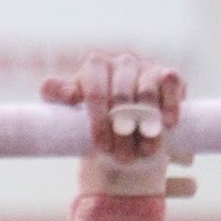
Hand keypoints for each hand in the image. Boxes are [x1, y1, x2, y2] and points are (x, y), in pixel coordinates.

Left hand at [41, 51, 185, 162]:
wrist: (128, 127)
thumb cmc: (97, 120)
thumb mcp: (74, 112)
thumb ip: (60, 97)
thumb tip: (49, 88)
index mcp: (95, 67)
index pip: (95, 92)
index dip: (98, 121)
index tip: (101, 147)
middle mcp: (121, 62)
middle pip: (121, 95)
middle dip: (122, 130)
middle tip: (123, 158)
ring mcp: (146, 66)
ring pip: (146, 91)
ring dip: (147, 124)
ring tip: (145, 152)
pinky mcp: (168, 75)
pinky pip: (170, 82)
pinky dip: (170, 104)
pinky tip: (168, 125)